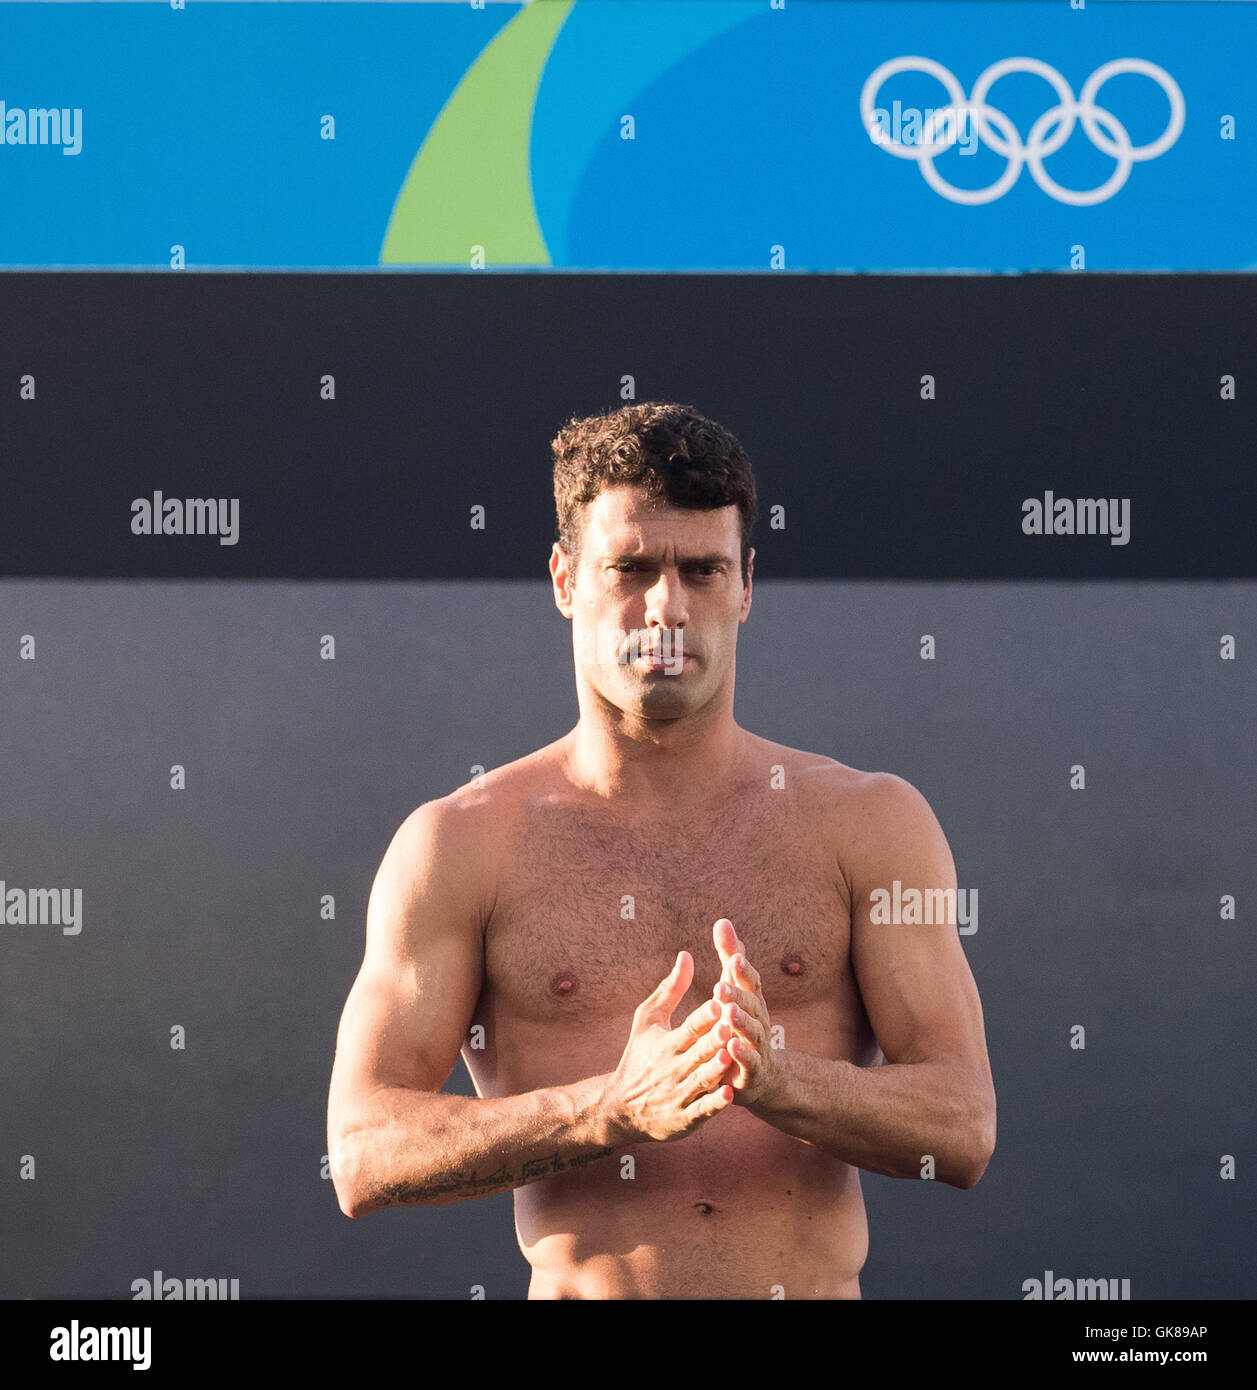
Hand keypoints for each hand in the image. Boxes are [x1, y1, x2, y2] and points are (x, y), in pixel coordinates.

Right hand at [603, 951, 734, 1143]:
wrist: (621, 1109)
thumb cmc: (639, 1057)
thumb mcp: (647, 1021)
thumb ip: (669, 989)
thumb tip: (686, 955)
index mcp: (667, 1044)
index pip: (689, 1027)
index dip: (705, 1015)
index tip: (719, 1000)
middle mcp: (674, 1068)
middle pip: (699, 1052)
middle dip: (713, 1039)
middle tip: (730, 1024)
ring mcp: (679, 1094)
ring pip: (702, 1080)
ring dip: (717, 1068)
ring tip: (731, 1054)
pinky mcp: (685, 1118)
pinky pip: (701, 1110)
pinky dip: (714, 1104)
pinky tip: (729, 1095)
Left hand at [710, 919, 778, 1108]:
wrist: (763, 1075)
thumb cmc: (744, 1023)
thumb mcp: (736, 989)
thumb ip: (730, 957)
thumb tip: (722, 921)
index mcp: (752, 1001)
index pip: (750, 982)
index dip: (743, 970)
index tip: (733, 956)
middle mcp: (759, 1021)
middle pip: (751, 1005)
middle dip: (738, 994)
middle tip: (721, 984)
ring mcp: (757, 1046)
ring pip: (751, 1032)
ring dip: (741, 1021)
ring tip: (728, 1011)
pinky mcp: (752, 1071)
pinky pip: (749, 1062)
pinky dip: (742, 1054)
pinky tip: (731, 1046)